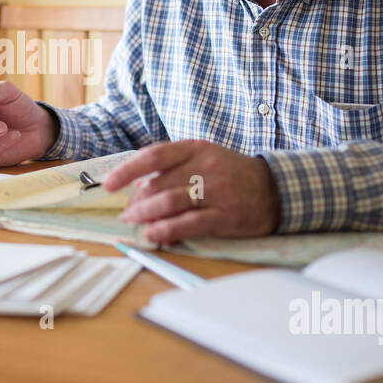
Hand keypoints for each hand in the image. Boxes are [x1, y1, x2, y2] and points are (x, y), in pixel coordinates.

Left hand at [104, 140, 279, 244]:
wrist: (274, 189)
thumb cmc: (231, 173)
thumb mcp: (203, 157)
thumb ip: (172, 166)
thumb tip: (138, 184)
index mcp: (196, 148)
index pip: (154, 156)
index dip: (127, 170)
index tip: (109, 184)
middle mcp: (205, 167)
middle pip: (158, 183)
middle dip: (137, 201)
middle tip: (128, 212)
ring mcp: (216, 191)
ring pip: (169, 201)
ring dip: (145, 214)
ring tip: (135, 222)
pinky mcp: (224, 216)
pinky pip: (188, 223)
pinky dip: (166, 230)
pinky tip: (153, 234)